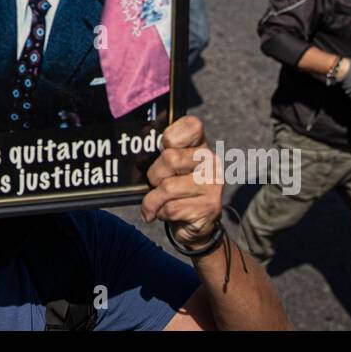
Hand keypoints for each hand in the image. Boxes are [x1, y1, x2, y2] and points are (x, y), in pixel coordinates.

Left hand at [141, 115, 222, 251]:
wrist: (195, 226)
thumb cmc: (175, 191)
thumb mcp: (166, 168)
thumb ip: (158, 152)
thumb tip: (137, 140)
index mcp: (200, 145)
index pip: (192, 125)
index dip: (171, 135)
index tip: (164, 147)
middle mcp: (211, 161)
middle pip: (170, 158)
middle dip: (154, 175)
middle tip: (156, 184)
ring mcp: (213, 184)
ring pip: (168, 187)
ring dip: (154, 199)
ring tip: (157, 203)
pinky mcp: (210, 207)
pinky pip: (171, 208)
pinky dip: (161, 214)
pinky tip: (167, 214)